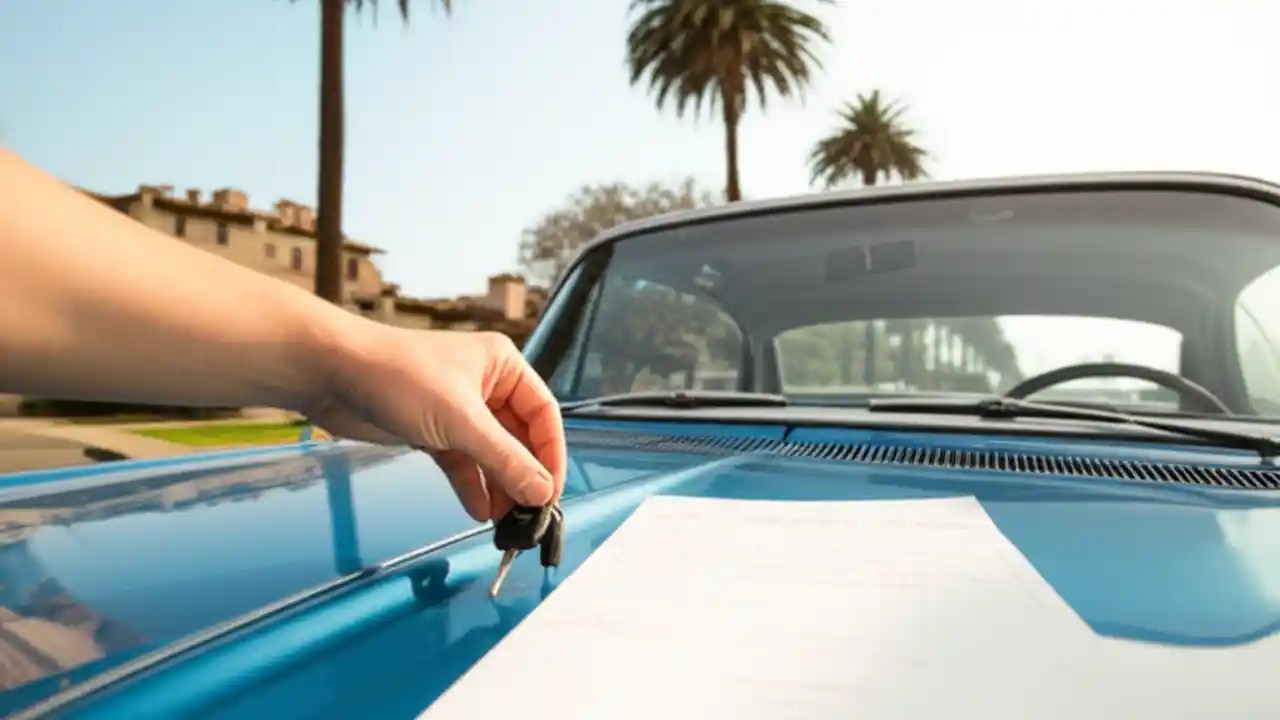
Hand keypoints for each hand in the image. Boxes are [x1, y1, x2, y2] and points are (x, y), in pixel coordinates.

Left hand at [303, 325, 564, 521]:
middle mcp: (485, 385)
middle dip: (523, 476)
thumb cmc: (397, 377)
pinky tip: (478, 510)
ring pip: (490, 454)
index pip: (543, 414)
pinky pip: (463, 462)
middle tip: (528, 515)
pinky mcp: (432, 430)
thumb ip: (505, 460)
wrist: (330, 373)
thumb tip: (541, 492)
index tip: (550, 493)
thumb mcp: (461, 421)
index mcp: (502, 366)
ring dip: (498, 486)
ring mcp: (458, 409)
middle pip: (519, 438)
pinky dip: (471, 484)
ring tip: (504, 522)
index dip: (550, 455)